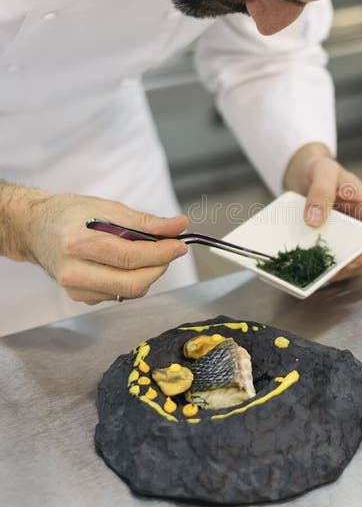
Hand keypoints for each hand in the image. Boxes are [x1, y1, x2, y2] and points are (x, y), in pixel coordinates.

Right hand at [6, 186, 188, 304]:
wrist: (35, 229)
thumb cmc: (70, 214)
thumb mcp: (107, 207)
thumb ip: (145, 221)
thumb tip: (179, 225)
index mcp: (79, 243)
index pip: (131, 257)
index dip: (161, 253)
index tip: (180, 245)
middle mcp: (74, 271)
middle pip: (132, 283)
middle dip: (159, 267)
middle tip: (169, 251)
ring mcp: (76, 289)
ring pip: (129, 292)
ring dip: (148, 274)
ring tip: (146, 253)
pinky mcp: (79, 298)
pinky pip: (118, 295)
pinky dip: (131, 280)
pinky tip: (124, 265)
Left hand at [283, 144, 361, 279]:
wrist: (304, 171)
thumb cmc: (320, 167)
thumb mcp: (322, 171)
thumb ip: (321, 191)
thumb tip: (315, 220)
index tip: (348, 261)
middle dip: (348, 267)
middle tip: (324, 271)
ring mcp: (349, 236)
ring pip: (349, 263)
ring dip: (333, 269)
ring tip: (312, 270)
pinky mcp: (334, 241)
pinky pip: (332, 259)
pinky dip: (321, 265)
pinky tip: (306, 264)